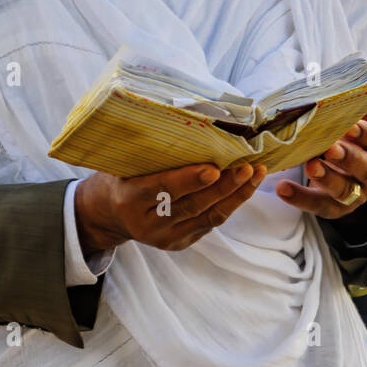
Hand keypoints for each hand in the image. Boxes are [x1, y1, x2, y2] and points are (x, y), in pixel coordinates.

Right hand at [75, 160, 266, 255]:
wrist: (111, 213)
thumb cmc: (123, 175)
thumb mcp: (127, 162)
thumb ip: (153, 153)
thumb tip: (193, 123)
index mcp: (129, 199)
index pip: (162, 189)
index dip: (189, 180)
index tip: (214, 168)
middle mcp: (146, 224)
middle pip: (191, 205)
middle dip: (223, 187)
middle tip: (247, 167)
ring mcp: (164, 238)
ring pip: (207, 217)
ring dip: (235, 196)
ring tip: (255, 174)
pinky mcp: (180, 243)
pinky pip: (210, 224)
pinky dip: (231, 204)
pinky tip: (246, 186)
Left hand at [273, 104, 366, 219]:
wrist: (352, 169)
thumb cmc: (354, 138)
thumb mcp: (362, 122)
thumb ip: (360, 109)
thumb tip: (356, 92)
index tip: (350, 126)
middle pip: (366, 168)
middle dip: (348, 158)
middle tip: (329, 148)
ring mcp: (358, 194)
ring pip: (346, 190)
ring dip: (327, 178)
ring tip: (310, 167)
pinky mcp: (337, 208)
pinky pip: (320, 205)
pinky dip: (300, 198)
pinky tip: (282, 189)